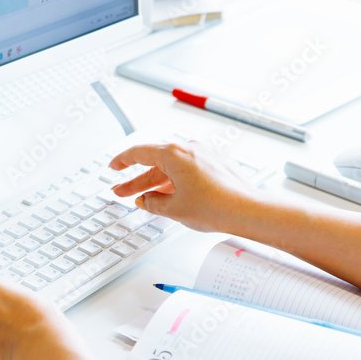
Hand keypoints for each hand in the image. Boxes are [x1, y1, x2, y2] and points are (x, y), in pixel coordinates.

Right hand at [109, 142, 257, 233]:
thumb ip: (152, 202)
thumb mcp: (172, 209)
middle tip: (122, 191)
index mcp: (174, 154)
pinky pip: (188, 171)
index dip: (122, 161)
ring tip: (144, 198)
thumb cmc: (216, 206)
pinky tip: (170, 196)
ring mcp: (205, 155)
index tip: (113, 166)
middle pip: (156, 163)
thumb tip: (145, 200)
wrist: (247, 210)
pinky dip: (176, 182)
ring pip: (172, 169)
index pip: (139, 153)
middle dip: (137, 180)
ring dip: (157, 184)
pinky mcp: (216, 164)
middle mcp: (190, 149)